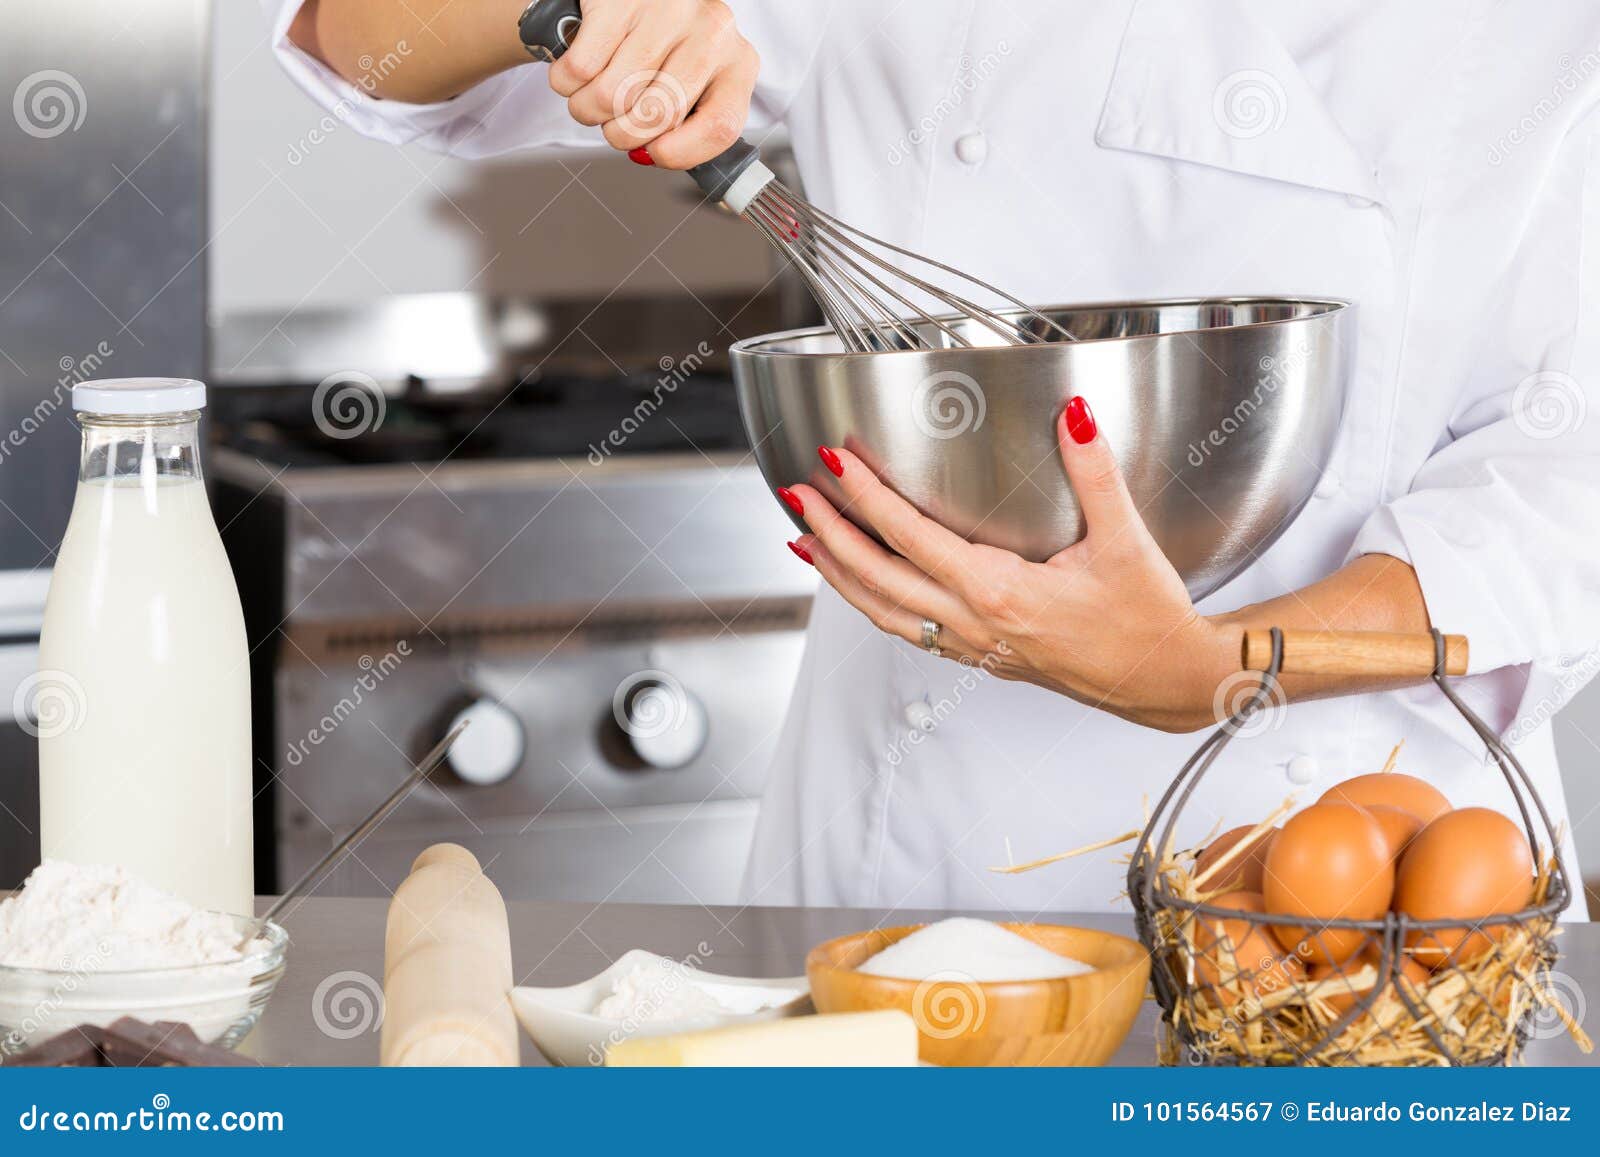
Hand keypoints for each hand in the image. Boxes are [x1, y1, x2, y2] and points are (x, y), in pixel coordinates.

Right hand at [548, 0, 759, 167]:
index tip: (654, 153)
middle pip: (658, 116)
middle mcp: (708, 32)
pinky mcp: (618, 0)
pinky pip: (580, 68)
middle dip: (622, 135)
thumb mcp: (694, 81)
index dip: (680, 154)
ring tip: (591, 98)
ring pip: (611, 96)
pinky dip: (567, 82)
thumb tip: (648, 153)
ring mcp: (664, 11)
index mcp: (737, 63)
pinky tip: (577, 72)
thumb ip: (685, 122)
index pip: (720, 127)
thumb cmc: (664, 42)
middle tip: (613, 124)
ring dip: (588, 110)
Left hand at [780, 399, 1238, 731]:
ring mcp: (975, 647)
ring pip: (884, 613)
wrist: (1169, 683)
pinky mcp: (984, 658)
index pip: (909, 536)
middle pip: (877, 578)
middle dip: (830, 535)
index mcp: (999, 593)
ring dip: (840, 576)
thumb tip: (1074, 413)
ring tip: (804, 542)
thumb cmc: (1149, 621)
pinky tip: (865, 584)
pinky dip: (874, 603)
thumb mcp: (1126, 541)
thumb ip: (1094, 472)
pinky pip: (910, 630)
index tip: (834, 461)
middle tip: (795, 496)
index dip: (865, 496)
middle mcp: (975, 624)